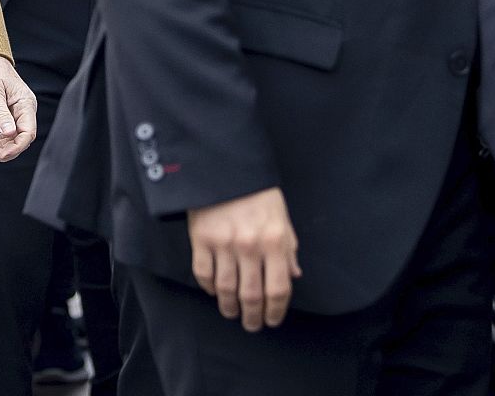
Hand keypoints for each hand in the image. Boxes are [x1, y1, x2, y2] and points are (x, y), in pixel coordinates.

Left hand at [0, 55, 36, 160]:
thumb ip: (0, 113)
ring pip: (15, 137)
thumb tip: (10, 133)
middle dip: (6, 150)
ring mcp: (18, 111)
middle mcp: (25, 108)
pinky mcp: (10, 112)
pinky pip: (8, 132)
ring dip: (1, 147)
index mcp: (25, 103)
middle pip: (22, 138)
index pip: (28, 132)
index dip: (15, 147)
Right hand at [187, 187, 300, 330]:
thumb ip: (289, 249)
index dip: (276, 311)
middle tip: (251, 325)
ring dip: (229, 307)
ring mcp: (223, 244)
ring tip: (231, 313)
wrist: (225, 168)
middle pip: (252, 295)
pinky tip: (213, 291)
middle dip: (253, 317)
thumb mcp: (282, 219)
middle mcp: (250, 246)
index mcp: (274, 242)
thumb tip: (293, 276)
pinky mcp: (201, 239)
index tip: (272, 320)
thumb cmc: (258, 194)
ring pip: (226, 289)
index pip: (279, 289)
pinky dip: (208, 287)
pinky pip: (203, 273)